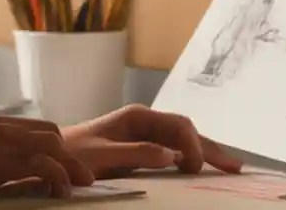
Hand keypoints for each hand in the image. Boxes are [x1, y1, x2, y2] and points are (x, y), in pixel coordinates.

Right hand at [0, 116, 94, 200]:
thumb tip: (5, 167)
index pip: (39, 126)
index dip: (57, 146)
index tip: (66, 164)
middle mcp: (1, 126)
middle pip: (51, 133)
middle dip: (70, 155)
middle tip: (82, 177)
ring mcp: (1, 142)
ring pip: (52, 147)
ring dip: (70, 167)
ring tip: (81, 185)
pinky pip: (40, 165)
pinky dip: (57, 176)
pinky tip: (61, 191)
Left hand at [61, 104, 242, 178]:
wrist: (49, 156)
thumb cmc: (72, 153)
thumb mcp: (103, 154)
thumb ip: (138, 153)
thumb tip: (173, 155)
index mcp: (137, 117)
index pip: (178, 126)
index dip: (192, 145)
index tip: (196, 167)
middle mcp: (144, 122)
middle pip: (186, 131)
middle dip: (210, 148)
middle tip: (235, 168)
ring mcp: (143, 135)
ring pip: (182, 141)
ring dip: (204, 153)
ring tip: (227, 167)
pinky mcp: (140, 149)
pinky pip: (172, 152)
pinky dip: (189, 159)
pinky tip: (199, 169)